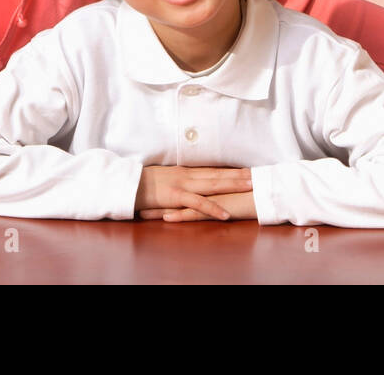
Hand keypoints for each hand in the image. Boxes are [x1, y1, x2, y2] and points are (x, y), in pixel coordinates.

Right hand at [134, 166, 251, 220]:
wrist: (125, 183)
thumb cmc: (142, 183)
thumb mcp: (163, 178)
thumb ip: (178, 180)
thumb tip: (192, 182)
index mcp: (184, 171)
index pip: (213, 169)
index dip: (230, 169)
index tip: (247, 169)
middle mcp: (187, 175)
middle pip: (217, 173)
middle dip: (238, 174)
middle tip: (257, 174)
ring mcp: (181, 184)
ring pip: (212, 184)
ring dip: (232, 185)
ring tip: (250, 186)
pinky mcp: (174, 196)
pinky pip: (197, 203)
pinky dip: (212, 208)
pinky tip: (225, 214)